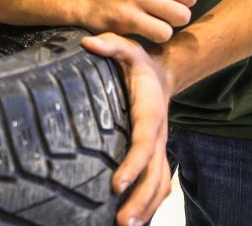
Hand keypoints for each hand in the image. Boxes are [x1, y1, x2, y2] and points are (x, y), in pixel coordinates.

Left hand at [83, 33, 172, 225]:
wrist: (162, 73)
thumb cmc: (139, 63)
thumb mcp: (127, 48)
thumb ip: (110, 44)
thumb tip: (89, 43)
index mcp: (150, 114)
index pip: (143, 144)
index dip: (132, 165)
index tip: (116, 185)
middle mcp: (159, 135)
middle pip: (155, 174)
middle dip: (140, 199)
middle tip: (121, 221)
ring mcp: (161, 147)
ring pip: (160, 184)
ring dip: (146, 207)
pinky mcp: (157, 154)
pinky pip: (158, 183)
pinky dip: (151, 203)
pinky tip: (137, 218)